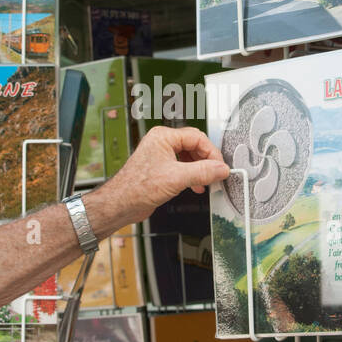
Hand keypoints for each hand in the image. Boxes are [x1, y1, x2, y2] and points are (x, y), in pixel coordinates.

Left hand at [86, 126, 228, 229]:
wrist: (120, 204)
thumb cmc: (136, 188)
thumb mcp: (176, 178)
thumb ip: (202, 172)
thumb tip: (221, 169)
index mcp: (163, 137)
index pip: (197, 137)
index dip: (211, 152)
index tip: (220, 166)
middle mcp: (162, 143)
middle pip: (194, 146)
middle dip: (206, 161)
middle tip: (216, 173)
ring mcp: (161, 156)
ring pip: (189, 158)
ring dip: (200, 170)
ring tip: (207, 181)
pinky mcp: (161, 169)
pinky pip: (182, 167)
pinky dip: (192, 176)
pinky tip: (196, 186)